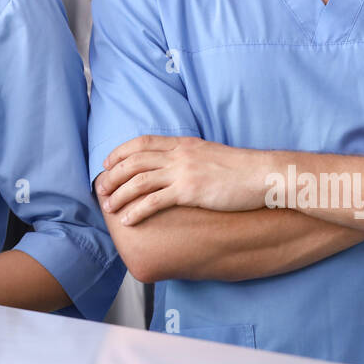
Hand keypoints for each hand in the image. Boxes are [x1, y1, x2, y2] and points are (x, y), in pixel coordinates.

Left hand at [94, 135, 262, 225]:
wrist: (262, 175)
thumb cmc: (241, 169)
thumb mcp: (210, 154)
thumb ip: (190, 156)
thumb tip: (177, 166)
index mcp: (183, 143)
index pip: (142, 142)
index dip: (120, 152)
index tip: (107, 163)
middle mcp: (179, 155)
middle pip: (134, 161)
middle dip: (113, 175)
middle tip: (101, 189)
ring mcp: (183, 172)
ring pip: (139, 181)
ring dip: (119, 194)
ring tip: (108, 207)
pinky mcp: (190, 191)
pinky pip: (154, 201)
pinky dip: (136, 211)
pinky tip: (128, 221)